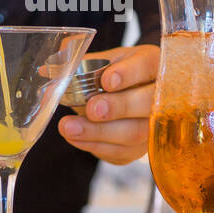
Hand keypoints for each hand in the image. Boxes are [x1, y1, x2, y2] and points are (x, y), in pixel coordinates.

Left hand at [58, 44, 157, 165]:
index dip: (129, 74)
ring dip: (99, 132)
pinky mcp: (140, 149)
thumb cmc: (119, 74)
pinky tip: (74, 137)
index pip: (148, 67)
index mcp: (153, 64)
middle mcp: (161, 96)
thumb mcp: (107, 60)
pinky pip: (120, 151)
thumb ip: (84, 62)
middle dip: (119, 107)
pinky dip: (95, 145)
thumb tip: (52, 68)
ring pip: (134, 133)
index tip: (107, 80)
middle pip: (148, 104)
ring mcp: (154, 126)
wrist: (129, 97)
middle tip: (92, 109)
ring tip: (69, 127)